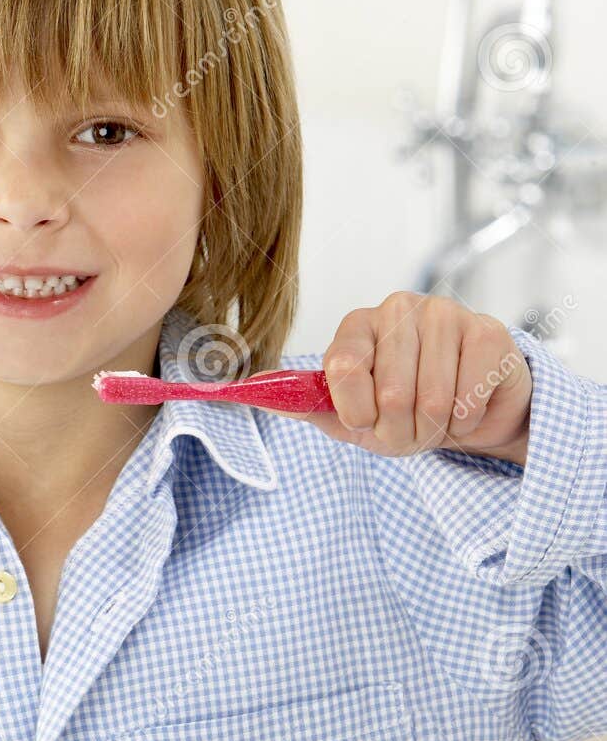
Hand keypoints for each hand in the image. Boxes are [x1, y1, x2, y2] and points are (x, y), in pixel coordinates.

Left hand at [285, 292, 531, 464]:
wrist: (468, 413)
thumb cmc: (405, 411)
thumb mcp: (353, 417)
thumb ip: (310, 405)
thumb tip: (252, 392)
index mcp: (357, 326)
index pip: (343, 366)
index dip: (356, 410)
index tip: (365, 422)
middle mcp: (398, 309)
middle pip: (393, 393)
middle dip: (402, 431)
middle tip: (410, 429)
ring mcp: (446, 314)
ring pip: (434, 399)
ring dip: (436, 429)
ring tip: (438, 420)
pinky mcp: (488, 332)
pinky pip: (470, 395)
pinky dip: (466, 420)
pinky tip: (466, 407)